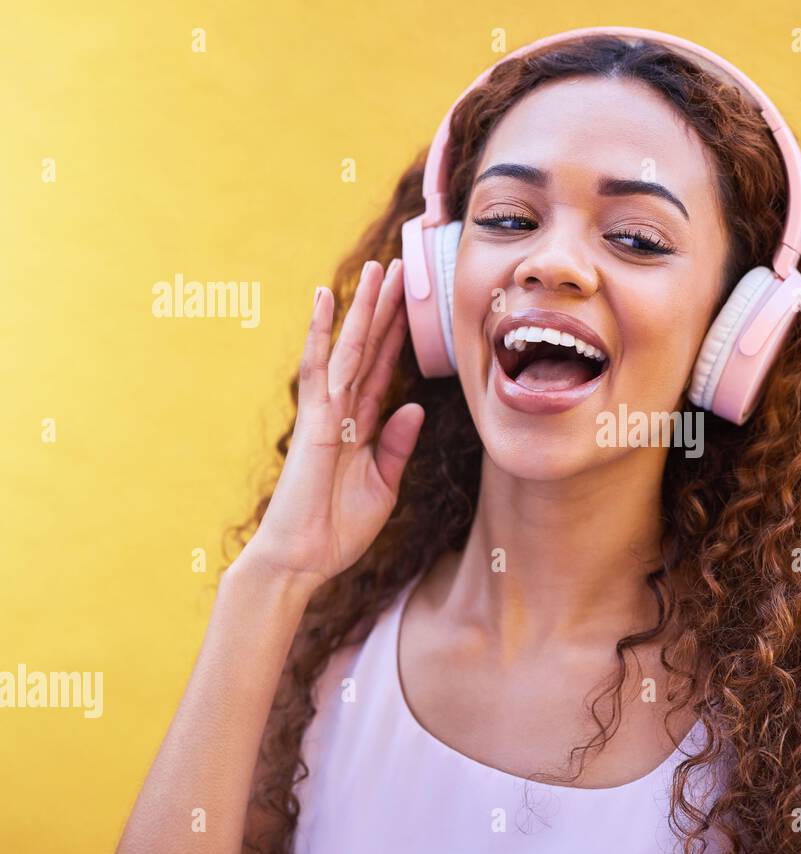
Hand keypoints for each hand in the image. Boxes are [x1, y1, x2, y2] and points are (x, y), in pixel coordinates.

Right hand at [238, 259, 423, 593]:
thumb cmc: (336, 529)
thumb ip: (396, 446)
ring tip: (379, 268)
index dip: (400, 334)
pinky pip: (319, 369)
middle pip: (369, 347)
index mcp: (360, 424)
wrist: (303, 560)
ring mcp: (326, 412)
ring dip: (364, 307)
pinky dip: (320, 333)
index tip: (415, 300)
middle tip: (403, 264)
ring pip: (349, 347)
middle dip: (386, 307)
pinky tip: (325, 299)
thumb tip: (414, 407)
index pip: (384, 368)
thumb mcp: (383, 485)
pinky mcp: (314, 422)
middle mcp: (342, 409)